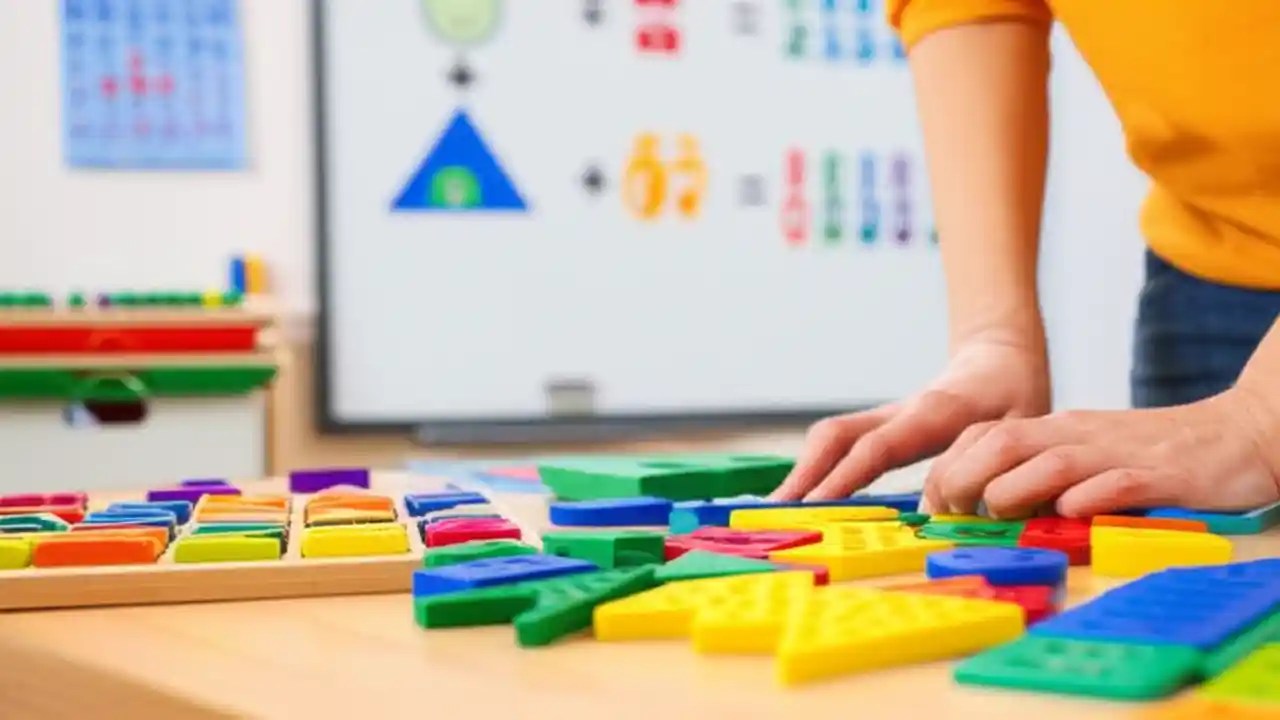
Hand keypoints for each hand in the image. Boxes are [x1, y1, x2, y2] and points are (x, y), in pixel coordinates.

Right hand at [771, 335, 1050, 500]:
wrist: (1000, 360)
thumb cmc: (1017, 400)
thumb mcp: (1025, 433)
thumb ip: (1001, 471)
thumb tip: (970, 517)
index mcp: (934, 414)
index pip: (878, 447)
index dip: (844, 477)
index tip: (814, 507)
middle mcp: (898, 412)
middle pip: (836, 435)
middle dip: (805, 474)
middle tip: (778, 514)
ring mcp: (884, 418)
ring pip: (830, 438)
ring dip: (802, 474)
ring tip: (780, 514)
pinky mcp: (879, 428)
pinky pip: (838, 446)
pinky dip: (815, 471)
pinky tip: (804, 501)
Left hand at [924, 387, 1279, 517]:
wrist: (1239, 431)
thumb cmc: (1152, 453)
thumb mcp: (1085, 456)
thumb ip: (1040, 475)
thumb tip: (983, 509)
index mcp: (1058, 431)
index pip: (985, 436)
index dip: (948, 468)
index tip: (930, 507)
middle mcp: (1079, 436)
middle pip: (1004, 443)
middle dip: (964, 477)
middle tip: (949, 514)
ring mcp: (1118, 454)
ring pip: (1051, 462)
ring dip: (1013, 489)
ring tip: (995, 514)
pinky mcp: (1161, 476)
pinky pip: (1118, 484)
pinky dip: (1089, 498)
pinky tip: (1069, 514)